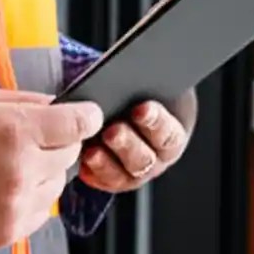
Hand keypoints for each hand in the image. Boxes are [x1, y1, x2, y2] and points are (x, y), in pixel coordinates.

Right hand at [0, 88, 102, 249]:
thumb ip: (26, 102)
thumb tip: (61, 106)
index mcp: (16, 131)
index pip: (78, 124)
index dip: (87, 117)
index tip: (88, 116)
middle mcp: (20, 170)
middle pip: (71, 155)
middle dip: (57, 144)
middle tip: (28, 140)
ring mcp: (13, 205)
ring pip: (57, 185)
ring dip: (43, 173)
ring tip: (6, 165)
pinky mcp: (5, 232)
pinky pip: (40, 212)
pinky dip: (29, 199)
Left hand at [78, 90, 196, 192]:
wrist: (121, 104)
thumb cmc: (134, 91)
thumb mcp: (143, 84)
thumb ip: (141, 82)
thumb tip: (133, 71)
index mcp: (171, 134)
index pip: (169, 134)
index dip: (156, 122)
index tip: (142, 108)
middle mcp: (155, 158)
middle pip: (146, 159)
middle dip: (128, 144)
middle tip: (113, 130)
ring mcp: (134, 172)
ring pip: (125, 175)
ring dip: (108, 163)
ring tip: (92, 150)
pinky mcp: (112, 179)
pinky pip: (103, 182)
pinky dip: (93, 173)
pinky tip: (83, 162)